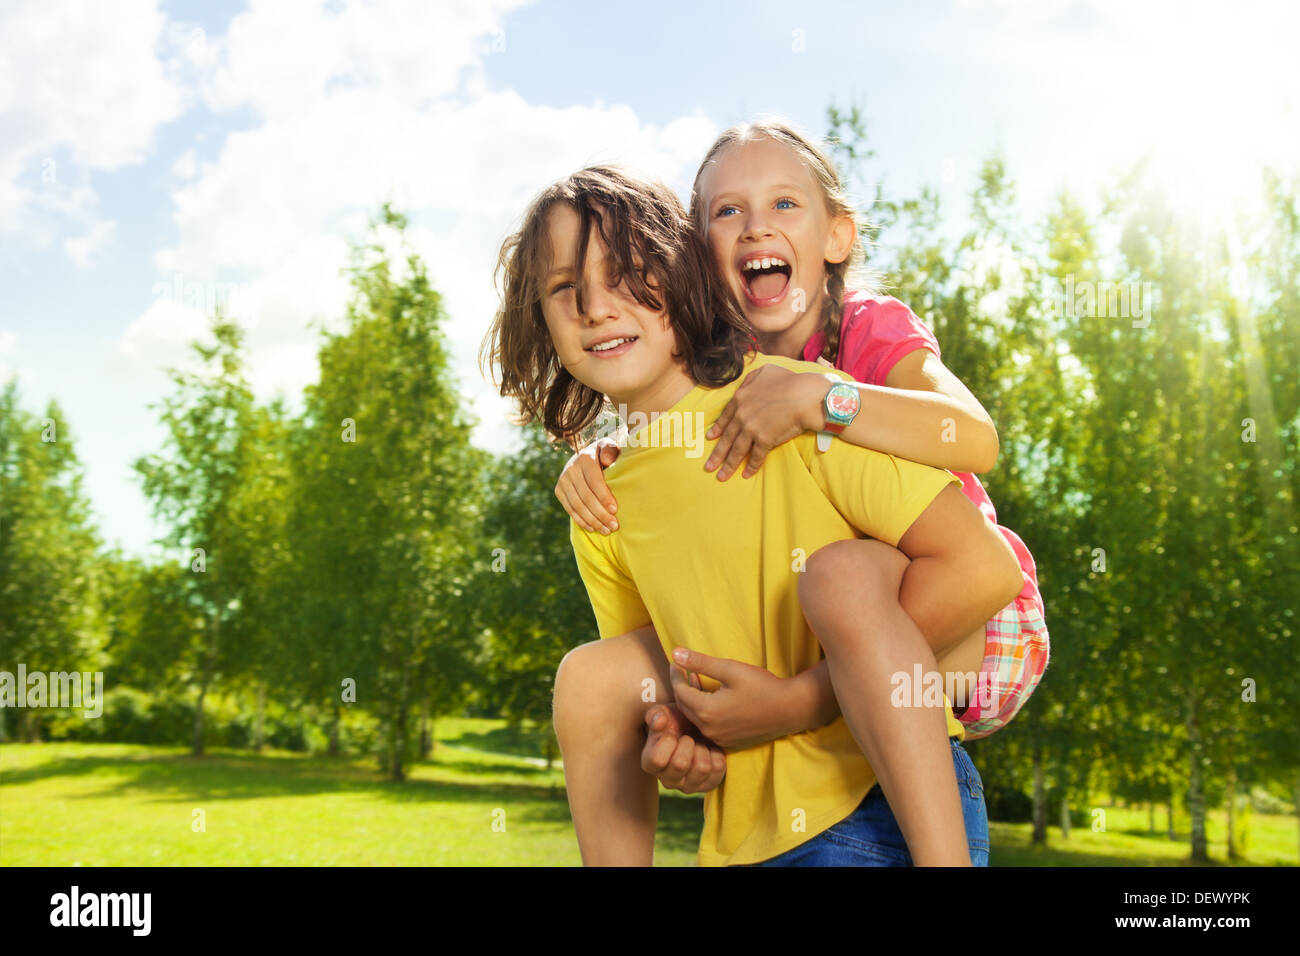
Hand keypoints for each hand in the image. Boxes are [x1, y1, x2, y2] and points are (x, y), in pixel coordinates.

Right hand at [555, 437, 620, 533]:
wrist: (585, 457)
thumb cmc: (604, 455)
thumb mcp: (609, 448)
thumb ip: (611, 450)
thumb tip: (606, 461)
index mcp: (585, 458)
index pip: (594, 481)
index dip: (604, 497)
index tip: (615, 510)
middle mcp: (571, 469)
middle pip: (586, 496)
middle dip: (600, 513)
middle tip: (614, 526)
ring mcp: (563, 480)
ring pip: (577, 506)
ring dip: (592, 521)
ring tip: (606, 530)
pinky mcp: (558, 491)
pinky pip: (570, 509)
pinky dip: (582, 521)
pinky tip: (593, 528)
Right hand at [641, 703, 726, 793]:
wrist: (696, 728)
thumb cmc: (676, 722)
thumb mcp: (663, 713)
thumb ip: (656, 715)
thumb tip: (660, 722)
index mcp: (650, 764)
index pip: (657, 759)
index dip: (667, 741)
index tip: (672, 732)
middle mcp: (667, 780)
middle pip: (680, 764)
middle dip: (688, 743)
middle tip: (688, 736)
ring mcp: (688, 786)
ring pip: (702, 768)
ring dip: (703, 749)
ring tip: (699, 743)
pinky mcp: (708, 785)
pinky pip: (718, 770)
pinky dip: (717, 754)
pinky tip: (710, 749)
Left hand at [667, 648, 799, 750]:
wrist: (790, 709)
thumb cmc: (762, 686)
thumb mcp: (730, 669)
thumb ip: (700, 662)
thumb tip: (675, 654)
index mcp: (707, 711)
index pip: (680, 692)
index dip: (676, 675)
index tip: (675, 661)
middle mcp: (709, 730)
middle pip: (685, 707)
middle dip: (682, 687)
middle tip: (683, 669)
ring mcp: (720, 739)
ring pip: (696, 718)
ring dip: (693, 700)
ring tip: (697, 681)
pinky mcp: (730, 742)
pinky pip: (708, 727)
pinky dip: (704, 712)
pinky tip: (712, 699)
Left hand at [704, 365, 827, 479]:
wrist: (804, 395)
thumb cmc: (789, 381)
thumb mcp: (765, 372)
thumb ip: (751, 379)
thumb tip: (745, 385)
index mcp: (740, 398)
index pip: (725, 417)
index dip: (717, 429)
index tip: (711, 438)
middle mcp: (742, 415)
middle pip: (727, 438)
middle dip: (717, 454)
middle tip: (709, 466)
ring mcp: (752, 428)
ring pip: (737, 450)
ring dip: (728, 465)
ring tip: (722, 477)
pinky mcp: (765, 439)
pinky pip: (756, 456)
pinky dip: (751, 467)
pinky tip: (746, 475)